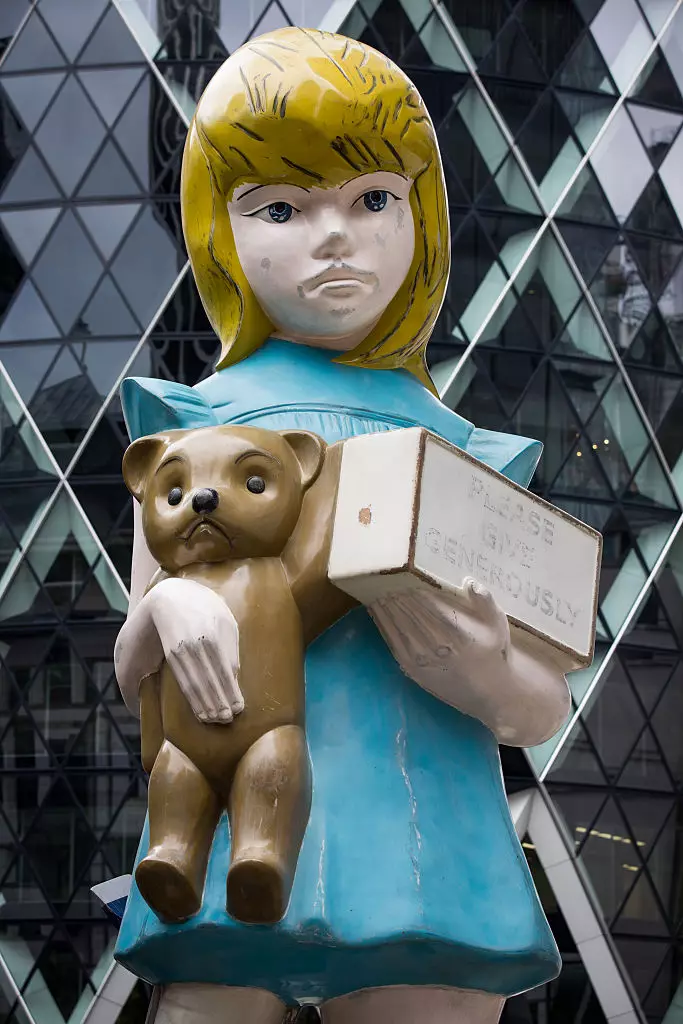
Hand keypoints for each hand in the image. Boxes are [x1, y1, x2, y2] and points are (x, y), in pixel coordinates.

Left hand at [116, 577, 242, 723]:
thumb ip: (130, 677)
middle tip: (223, 720)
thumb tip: (132, 709)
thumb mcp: (133, 647)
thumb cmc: (151, 627)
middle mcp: (195, 638)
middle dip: (218, 702)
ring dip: (229, 691)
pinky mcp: (227, 623)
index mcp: (173, 646)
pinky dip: (233, 674)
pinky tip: (235, 688)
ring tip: (235, 710)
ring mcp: (213, 629)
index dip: (200, 703)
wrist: (176, 592)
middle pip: (209, 677)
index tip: (207, 719)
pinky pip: (232, 654)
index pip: (190, 682)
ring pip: (223, 667)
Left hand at [369, 577, 569, 745]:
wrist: (490, 694)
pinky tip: (377, 614)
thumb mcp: (497, 624)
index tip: (402, 576)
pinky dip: (383, 627)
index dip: (411, 590)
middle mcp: (436, 645)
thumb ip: (485, 601)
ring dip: (385, 609)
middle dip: (395, 596)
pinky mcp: (413, 671)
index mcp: (457, 631)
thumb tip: (468, 581)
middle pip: (408, 614)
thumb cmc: (494, 654)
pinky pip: (393, 644)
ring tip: (376, 593)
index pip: (426, 605)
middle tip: (383, 580)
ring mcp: (422, 660)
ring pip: (397, 627)